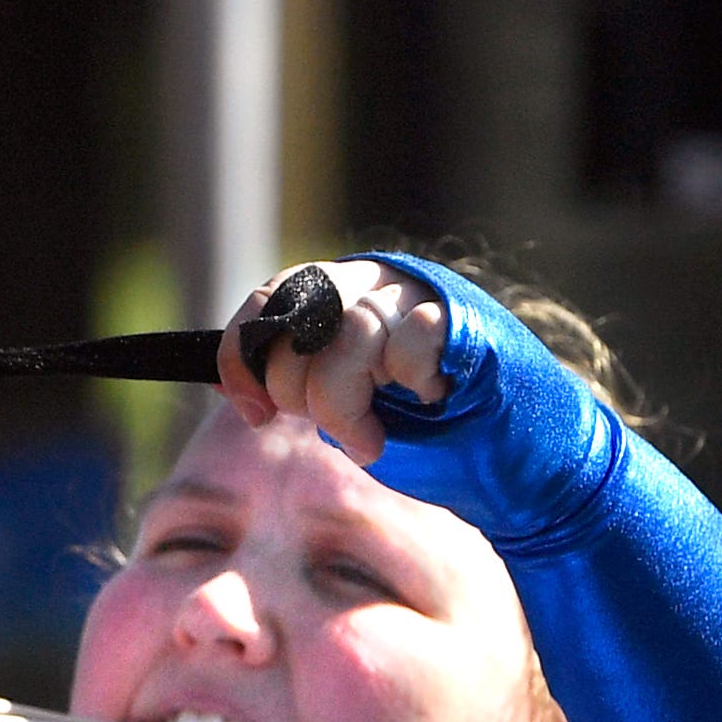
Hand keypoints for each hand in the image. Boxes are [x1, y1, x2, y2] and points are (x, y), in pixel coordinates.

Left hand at [214, 258, 449, 466]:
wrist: (500, 440)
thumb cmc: (412, 420)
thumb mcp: (333, 398)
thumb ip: (287, 382)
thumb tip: (221, 384)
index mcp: (333, 293)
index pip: (269, 298)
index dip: (246, 357)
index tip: (255, 414)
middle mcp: (371, 281)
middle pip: (302, 318)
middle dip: (298, 390)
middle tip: (327, 425)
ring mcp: (418, 295)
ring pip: (352, 332)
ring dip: (344, 404)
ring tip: (366, 440)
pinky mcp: (462, 318)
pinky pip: (411, 341)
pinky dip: (407, 381)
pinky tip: (425, 400)